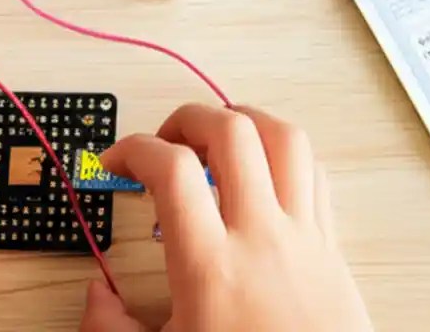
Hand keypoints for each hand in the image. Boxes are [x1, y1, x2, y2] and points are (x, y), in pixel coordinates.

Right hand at [81, 105, 371, 331]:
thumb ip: (112, 329)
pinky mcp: (333, 246)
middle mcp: (261, 239)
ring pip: (284, 138)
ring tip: (215, 139)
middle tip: (164, 142)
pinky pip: (314, 173)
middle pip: (231, 132)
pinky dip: (284, 154)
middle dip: (188, 118)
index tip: (117, 162)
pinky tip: (261, 174)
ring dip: (244, 121)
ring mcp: (304, 237)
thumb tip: (96, 293)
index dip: (133, 149)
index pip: (170, 169)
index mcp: (211, 268)